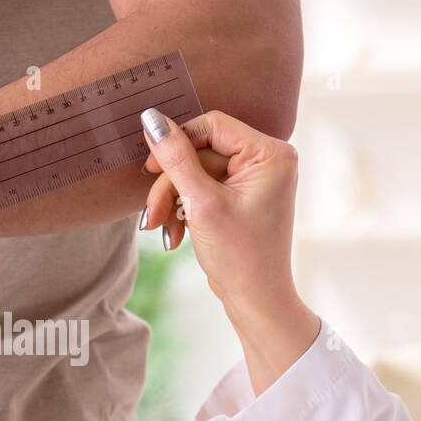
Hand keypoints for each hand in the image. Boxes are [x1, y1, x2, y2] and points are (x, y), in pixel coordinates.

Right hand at [140, 109, 319, 390]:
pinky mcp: (240, 198)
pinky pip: (203, 190)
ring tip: (158, 230)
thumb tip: (152, 119)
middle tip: (150, 214)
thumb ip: (176, 158)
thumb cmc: (239, 256)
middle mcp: (267, 161)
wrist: (255, 301)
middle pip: (201, 153)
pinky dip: (184, 210)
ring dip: (173, 201)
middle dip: (172, 185)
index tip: (150, 168)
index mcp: (270, 154)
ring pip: (196, 173)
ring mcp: (254, 180)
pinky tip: (175, 235)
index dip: (177, 143)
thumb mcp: (201, 204)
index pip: (212, 126)